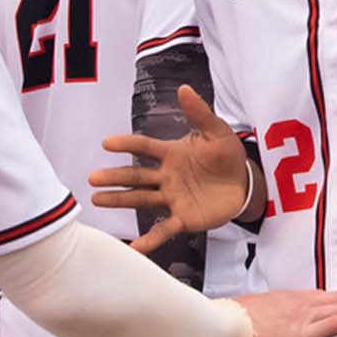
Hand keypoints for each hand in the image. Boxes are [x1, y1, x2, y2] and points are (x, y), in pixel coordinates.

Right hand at [91, 86, 252, 253]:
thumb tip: (184, 89)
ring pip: (141, 200)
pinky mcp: (183, 218)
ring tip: (97, 200)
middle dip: (115, 177)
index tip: (107, 143)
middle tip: (93, 178)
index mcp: (172, 154)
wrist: (243, 184)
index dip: (127, 145)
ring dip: (120, 201)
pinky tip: (134, 247)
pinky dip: (149, 239)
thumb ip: (200, 113)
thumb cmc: (226, 155)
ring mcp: (172, 198)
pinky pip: (163, 229)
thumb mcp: (217, 131)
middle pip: (136, 177)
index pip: (145, 147)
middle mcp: (166, 176)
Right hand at [234, 289, 336, 336]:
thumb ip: (270, 315)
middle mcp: (300, 303)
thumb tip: (270, 320)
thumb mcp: (256, 312)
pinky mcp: (303, 333)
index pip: (323, 298)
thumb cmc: (233, 321)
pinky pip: (334, 324)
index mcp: (290, 299)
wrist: (224, 325)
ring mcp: (304, 317)